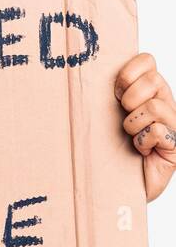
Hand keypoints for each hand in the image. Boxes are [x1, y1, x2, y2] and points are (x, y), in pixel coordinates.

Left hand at [115, 52, 175, 201]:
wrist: (114, 186)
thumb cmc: (105, 148)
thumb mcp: (101, 114)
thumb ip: (101, 92)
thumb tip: (80, 65)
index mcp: (147, 91)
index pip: (147, 60)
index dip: (128, 72)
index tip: (115, 92)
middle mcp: (165, 104)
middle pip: (154, 80)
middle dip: (130, 98)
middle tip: (123, 116)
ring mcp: (174, 125)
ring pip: (155, 106)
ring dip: (134, 124)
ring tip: (131, 138)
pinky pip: (158, 131)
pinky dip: (143, 142)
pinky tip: (141, 152)